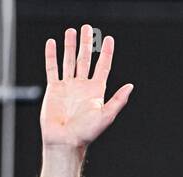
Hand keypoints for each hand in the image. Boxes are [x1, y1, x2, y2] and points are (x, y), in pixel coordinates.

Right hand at [42, 24, 133, 148]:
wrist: (65, 141)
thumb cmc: (86, 133)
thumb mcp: (106, 115)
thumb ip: (118, 100)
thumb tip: (131, 86)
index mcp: (96, 91)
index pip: (103, 67)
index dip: (106, 53)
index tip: (109, 39)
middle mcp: (82, 87)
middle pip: (85, 59)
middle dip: (86, 43)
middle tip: (86, 28)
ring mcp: (68, 87)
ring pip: (69, 61)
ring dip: (70, 46)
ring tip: (71, 31)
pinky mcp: (54, 89)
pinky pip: (52, 68)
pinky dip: (52, 56)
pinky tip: (52, 43)